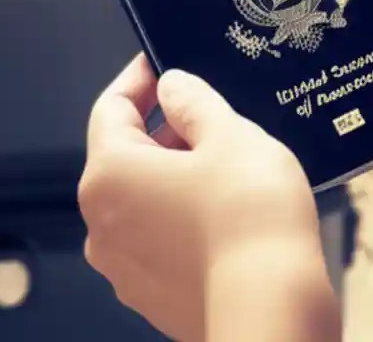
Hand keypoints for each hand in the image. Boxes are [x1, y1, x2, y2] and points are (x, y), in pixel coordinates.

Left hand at [78, 55, 333, 340]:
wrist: (273, 310)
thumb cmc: (250, 218)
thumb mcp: (230, 135)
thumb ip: (194, 102)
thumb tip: (172, 86)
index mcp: (108, 174)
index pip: (110, 108)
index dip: (139, 80)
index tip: (161, 63)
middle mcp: (100, 224)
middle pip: (124, 157)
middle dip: (164, 132)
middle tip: (211, 117)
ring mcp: (123, 267)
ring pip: (141, 202)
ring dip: (174, 178)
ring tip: (226, 169)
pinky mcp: (151, 297)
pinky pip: (159, 242)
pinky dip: (183, 220)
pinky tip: (225, 215)